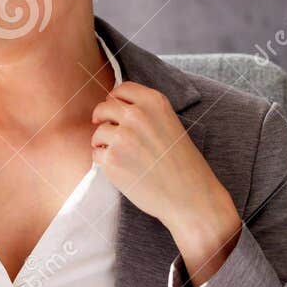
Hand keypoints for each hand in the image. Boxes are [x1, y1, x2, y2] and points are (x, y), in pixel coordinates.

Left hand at [90, 81, 240, 286]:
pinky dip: (104, 162)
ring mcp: (122, 137)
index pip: (121, 89)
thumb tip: (113, 105)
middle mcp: (136, 115)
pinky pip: (96, 154)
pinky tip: (123, 170)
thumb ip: (145, 112)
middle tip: (112, 135)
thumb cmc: (182, 164)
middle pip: (104, 108)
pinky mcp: (112, 160)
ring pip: (98, 132)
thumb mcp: (169, 124)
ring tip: (124, 157)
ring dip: (104, 144)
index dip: (115, 101)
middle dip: (104, 120)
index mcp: (154, 102)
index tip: (116, 113)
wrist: (190, 197)